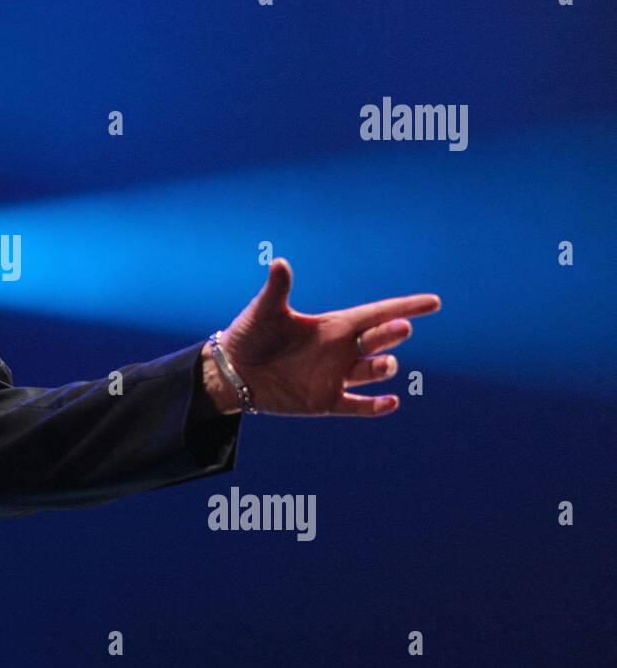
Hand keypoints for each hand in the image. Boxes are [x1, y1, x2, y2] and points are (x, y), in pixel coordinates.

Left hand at [218, 258, 439, 416]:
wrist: (233, 371)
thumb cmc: (249, 334)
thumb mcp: (264, 311)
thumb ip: (277, 290)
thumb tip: (278, 262)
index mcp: (333, 325)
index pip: (376, 314)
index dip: (405, 308)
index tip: (433, 302)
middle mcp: (340, 350)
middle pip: (377, 340)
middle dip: (391, 334)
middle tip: (400, 328)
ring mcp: (335, 376)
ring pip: (372, 371)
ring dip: (382, 367)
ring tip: (384, 363)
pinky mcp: (325, 401)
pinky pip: (357, 405)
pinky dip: (375, 406)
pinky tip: (391, 401)